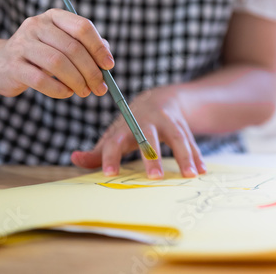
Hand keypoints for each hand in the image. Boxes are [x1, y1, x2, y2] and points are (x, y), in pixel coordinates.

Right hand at [0, 9, 112, 98]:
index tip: (109, 66)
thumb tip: (107, 63)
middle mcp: (36, 25)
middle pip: (72, 47)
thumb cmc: (41, 55)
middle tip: (100, 87)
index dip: (98, 48)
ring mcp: (21, 44)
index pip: (82, 27)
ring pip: (57, 63)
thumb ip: (86, 49)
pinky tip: (67, 93)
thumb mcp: (63, 45)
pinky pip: (41, 80)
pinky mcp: (12, 65)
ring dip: (77, 81)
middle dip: (90, 70)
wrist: (0, 65)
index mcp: (53, 16)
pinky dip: (59, 89)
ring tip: (85, 92)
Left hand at [70, 84, 205, 179]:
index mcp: (125, 127)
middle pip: (148, 137)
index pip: (115, 142)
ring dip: (184, 156)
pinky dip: (197, 156)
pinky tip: (202, 171)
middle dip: (152, 156)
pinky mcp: (184, 126)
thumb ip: (97, 152)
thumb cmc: (132, 125)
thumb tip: (74, 158)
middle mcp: (147, 122)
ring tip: (189, 175)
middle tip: (154, 177)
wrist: (161, 99)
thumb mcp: (114, 135)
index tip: (109, 174)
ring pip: (177, 138)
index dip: (111, 157)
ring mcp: (168, 122)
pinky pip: (192, 141)